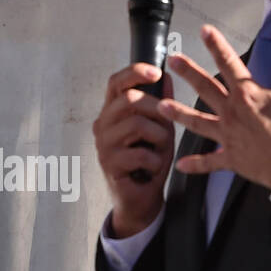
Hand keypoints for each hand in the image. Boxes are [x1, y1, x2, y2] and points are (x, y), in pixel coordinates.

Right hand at [93, 62, 176, 236]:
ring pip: (137, 125)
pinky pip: (141, 153)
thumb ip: (160, 105)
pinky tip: (152, 168)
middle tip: (168, 126)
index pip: (116, 82)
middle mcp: (102, 124)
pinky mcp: (109, 164)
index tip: (157, 73)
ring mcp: (103, 144)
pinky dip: (155, 161)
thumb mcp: (159, 129)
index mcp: (112, 112)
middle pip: (129, 99)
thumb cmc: (147, 162)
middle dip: (157, 110)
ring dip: (159, 138)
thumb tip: (165, 77)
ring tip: (160, 150)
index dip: (135, 72)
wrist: (139, 198)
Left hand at [157, 25, 270, 189]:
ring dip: (179, 114)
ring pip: (198, 123)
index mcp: (249, 95)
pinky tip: (179, 165)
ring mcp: (229, 137)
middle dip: (188, 72)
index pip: (230, 64)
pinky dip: (196, 165)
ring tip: (162, 106)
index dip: (217, 45)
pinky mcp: (231, 159)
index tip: (204, 30)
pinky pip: (210, 162)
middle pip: (205, 89)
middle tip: (171, 61)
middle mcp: (233, 113)